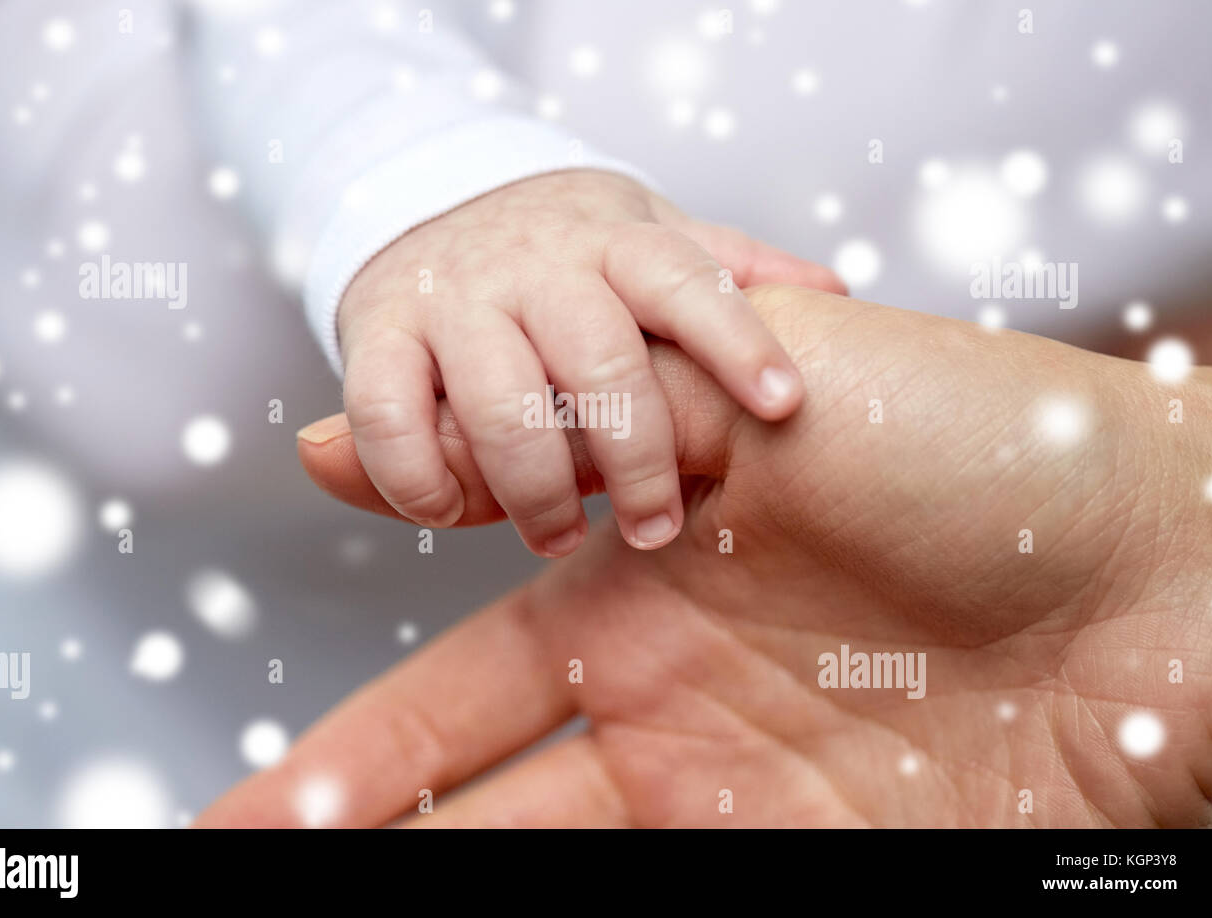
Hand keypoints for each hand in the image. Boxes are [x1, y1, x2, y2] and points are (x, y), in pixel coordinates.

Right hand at [204, 286, 1211, 826]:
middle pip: (487, 802)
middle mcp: (677, 698)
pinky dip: (570, 900)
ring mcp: (741, 788)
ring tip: (329, 897)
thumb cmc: (979, 442)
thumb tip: (325, 440)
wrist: (1166, 559)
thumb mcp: (745, 391)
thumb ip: (556, 428)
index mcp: (643, 587)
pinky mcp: (812, 848)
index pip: (463, 692)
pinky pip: (677, 888)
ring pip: (558, 855)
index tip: (266, 812)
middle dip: (368, 844)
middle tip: (252, 876)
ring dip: (451, 880)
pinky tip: (499, 902)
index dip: (363, 758)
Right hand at [335, 169, 844, 556]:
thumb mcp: (646, 238)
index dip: (736, 341)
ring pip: (499, 404)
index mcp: (616, 241)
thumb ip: (730, 269)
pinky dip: (418, 478)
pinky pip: (389, 414)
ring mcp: (453, 297)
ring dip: (535, 491)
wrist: (431, 199)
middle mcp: (536, 265)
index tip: (784, 405)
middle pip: (598, 363)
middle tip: (653, 528)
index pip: (685, 282)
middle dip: (634, 460)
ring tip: (556, 537)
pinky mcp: (377, 330)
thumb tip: (834, 294)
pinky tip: (453, 510)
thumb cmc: (564, 248)